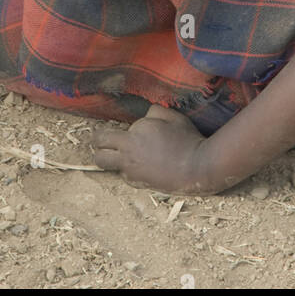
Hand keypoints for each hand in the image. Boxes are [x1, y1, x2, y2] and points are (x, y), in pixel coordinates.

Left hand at [92, 104, 215, 194]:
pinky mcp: (138, 184)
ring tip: (120, 155)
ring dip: (110, 160)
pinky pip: (125, 175)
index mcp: (135, 134)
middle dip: (98, 148)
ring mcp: (131, 171)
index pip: (104, 135)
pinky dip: (128, 169)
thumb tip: (146, 114)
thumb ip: (154, 112)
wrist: (196, 168)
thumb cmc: (186, 139)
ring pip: (108, 167)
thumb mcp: (173, 117)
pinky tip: (143, 165)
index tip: (111, 131)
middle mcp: (128, 154)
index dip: (106, 132)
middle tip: (103, 144)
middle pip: (98, 154)